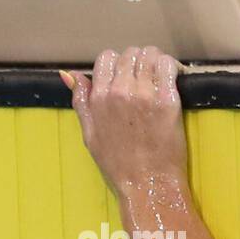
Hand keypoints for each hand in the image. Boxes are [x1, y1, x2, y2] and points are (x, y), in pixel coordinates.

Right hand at [62, 47, 186, 193]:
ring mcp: (145, 94)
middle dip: (136, 61)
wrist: (145, 184)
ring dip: (154, 61)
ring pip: (150, 54)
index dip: (115, 65)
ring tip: (157, 78)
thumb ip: (81, 102)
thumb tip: (69, 75)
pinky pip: (169, 65)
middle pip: (129, 53)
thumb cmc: (116, 164)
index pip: (106, 58)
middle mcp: (119, 92)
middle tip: (143, 79)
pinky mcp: (168, 100)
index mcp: (98, 99)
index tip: (123, 77)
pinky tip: (169, 80)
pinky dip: (170, 67)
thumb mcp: (89, 134)